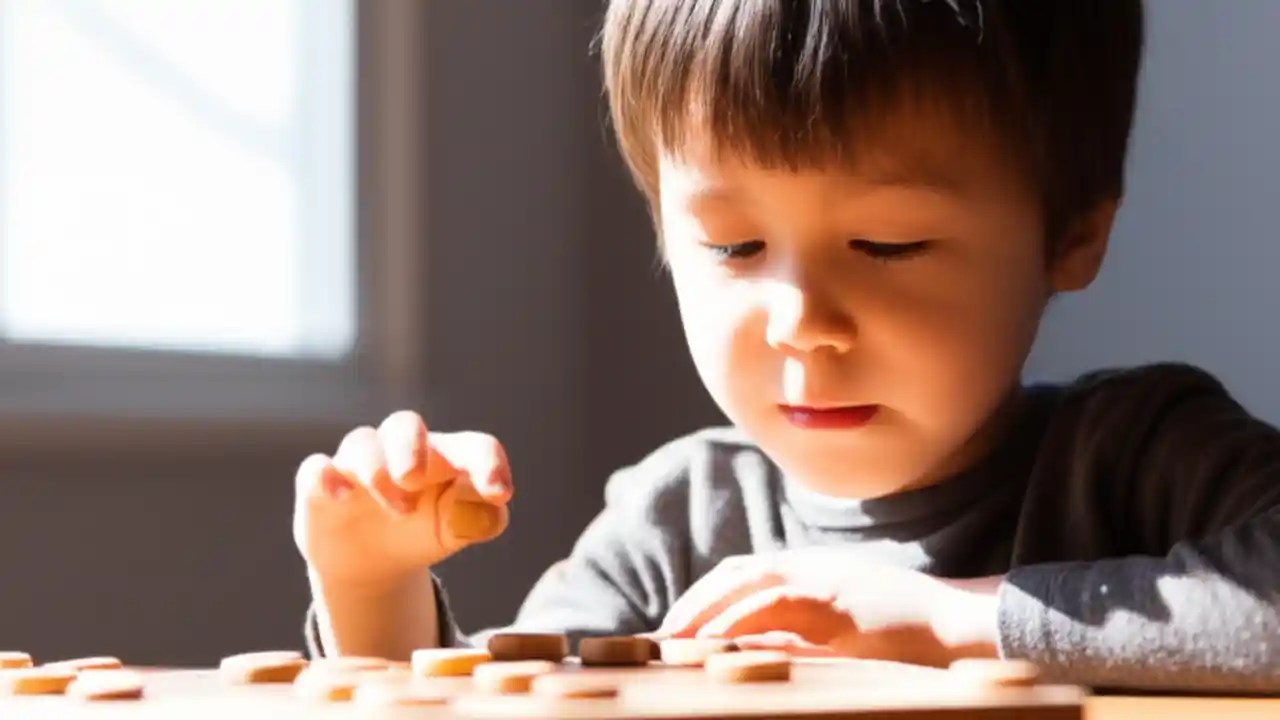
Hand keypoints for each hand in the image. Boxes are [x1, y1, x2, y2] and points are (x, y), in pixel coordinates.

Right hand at [293, 410, 512, 588]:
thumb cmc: (425, 530)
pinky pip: (316, 468)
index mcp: (447, 456)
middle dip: (411, 447)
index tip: (499, 494)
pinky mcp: (322, 484)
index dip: (488, 464)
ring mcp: (360, 462)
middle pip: (405, 424)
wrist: (372, 561)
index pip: (473, 445)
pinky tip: (340, 495)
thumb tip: (491, 512)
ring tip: (398, 509)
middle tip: (415, 479)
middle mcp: (402, 448)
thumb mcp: (458, 529)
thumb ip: (481, 520)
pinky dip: (325, 477)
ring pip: (362, 443)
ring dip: (377, 471)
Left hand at [655, 549, 1000, 666]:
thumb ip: (794, 638)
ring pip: (746, 581)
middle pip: (734, 572)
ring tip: (674, 639)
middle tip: (661, 635)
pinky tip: (713, 642)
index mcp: (809, 570)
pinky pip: (775, 603)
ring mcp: (823, 576)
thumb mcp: (837, 635)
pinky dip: (738, 619)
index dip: (704, 597)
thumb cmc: (902, 633)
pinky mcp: (835, 597)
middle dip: (693, 602)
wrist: (956, 624)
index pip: (742, 574)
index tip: (674, 629)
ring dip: (705, 609)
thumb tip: (746, 654)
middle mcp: (810, 564)